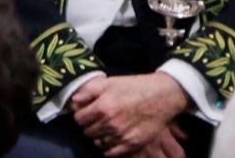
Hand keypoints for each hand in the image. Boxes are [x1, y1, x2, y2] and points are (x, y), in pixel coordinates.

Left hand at [69, 71, 189, 155]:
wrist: (162, 95)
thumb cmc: (134, 87)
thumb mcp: (108, 83)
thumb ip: (87, 92)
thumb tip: (73, 102)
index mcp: (102, 107)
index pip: (79, 119)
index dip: (81, 116)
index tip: (86, 114)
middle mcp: (111, 123)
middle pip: (88, 132)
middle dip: (90, 126)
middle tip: (97, 120)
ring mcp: (122, 135)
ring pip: (99, 142)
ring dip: (99, 136)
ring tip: (106, 128)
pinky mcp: (133, 143)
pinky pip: (112, 153)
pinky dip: (109, 148)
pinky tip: (112, 139)